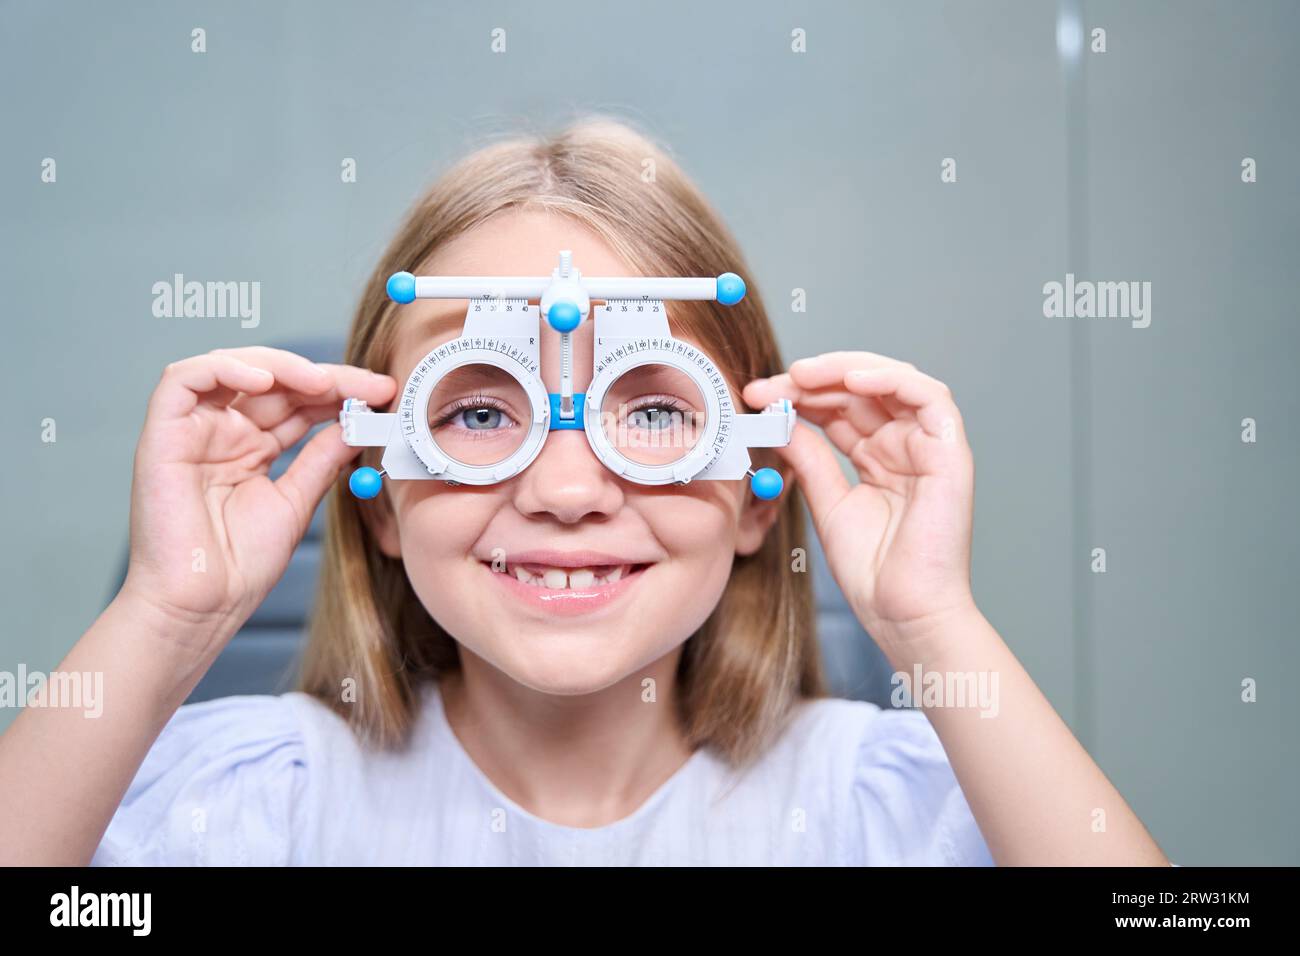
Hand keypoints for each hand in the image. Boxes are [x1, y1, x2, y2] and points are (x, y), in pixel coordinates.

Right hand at [119, 347, 395, 659]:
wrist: (202, 606)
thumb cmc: (241, 566)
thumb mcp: (296, 501)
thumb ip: (321, 458)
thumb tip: (357, 423)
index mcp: (251, 448)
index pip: (297, 402)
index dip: (339, 391)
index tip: (383, 393)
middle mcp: (221, 433)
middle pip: (273, 381)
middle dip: (324, 376)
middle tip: (369, 385)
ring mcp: (190, 432)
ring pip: (230, 368)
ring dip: (280, 366)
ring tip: (322, 382)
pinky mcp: (161, 435)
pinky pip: (182, 379)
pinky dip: (224, 368)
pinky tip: (265, 381)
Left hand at [743, 351, 977, 654]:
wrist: (903, 613)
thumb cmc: (872, 572)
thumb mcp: (827, 502)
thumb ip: (809, 458)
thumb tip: (777, 419)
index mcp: (878, 458)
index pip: (838, 408)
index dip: (798, 396)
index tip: (757, 397)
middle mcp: (905, 446)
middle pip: (861, 390)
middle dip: (812, 380)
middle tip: (769, 385)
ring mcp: (930, 446)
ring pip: (894, 381)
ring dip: (846, 370)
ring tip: (802, 375)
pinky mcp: (951, 452)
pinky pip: (929, 397)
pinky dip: (891, 379)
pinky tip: (851, 381)